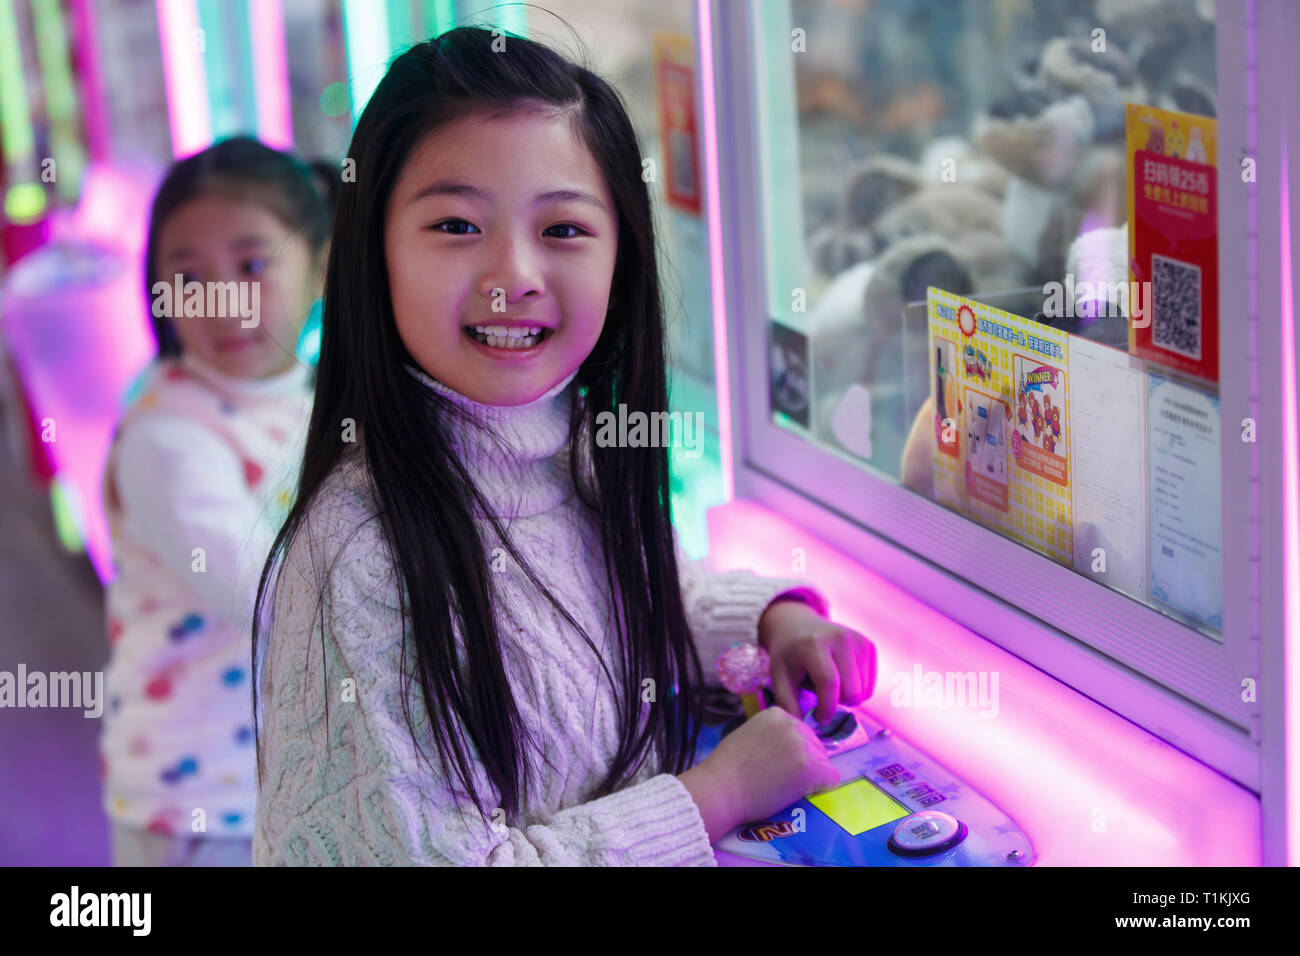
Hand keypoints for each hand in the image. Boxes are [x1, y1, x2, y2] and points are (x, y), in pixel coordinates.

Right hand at [679, 707, 839, 841]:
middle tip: (780, 777)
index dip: (791, 750)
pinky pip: (832, 778)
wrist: (720, 789)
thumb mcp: (748, 734)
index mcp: (777, 713)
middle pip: (815, 745)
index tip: (774, 762)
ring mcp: (803, 747)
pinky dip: (822, 787)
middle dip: (804, 762)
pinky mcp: (811, 769)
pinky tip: (802, 792)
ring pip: (824, 762)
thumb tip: (788, 749)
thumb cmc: (726, 768)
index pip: (800, 731)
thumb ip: (771, 735)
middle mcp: (793, 725)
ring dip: (811, 776)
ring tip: (784, 786)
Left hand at [757, 598, 876, 723]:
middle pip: (852, 691)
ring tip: (829, 683)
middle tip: (821, 697)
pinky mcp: (868, 645)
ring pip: (863, 691)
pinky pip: (870, 685)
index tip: (819, 718)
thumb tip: (802, 729)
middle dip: (838, 703)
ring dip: (847, 696)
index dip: (826, 708)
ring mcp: (858, 640)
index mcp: (814, 645)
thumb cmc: (788, 655)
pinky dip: (857, 690)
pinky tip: (841, 678)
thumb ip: (788, 704)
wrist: (798, 625)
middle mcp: (840, 638)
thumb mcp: (779, 677)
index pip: (829, 683)